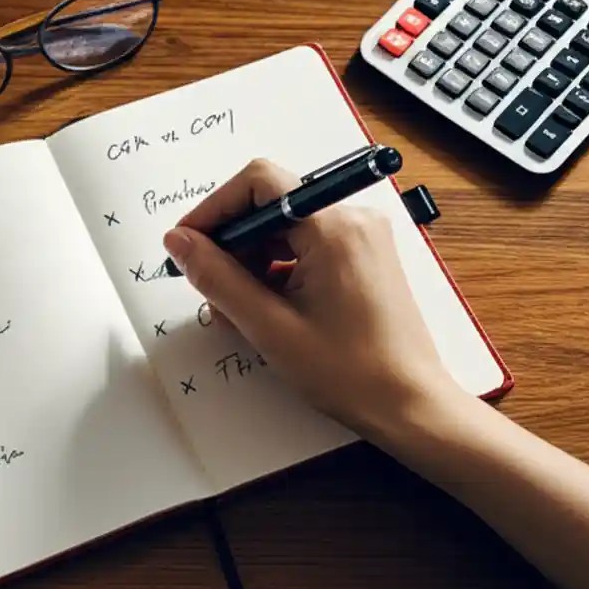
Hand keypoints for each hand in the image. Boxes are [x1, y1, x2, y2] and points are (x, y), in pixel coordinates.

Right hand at [162, 160, 465, 436]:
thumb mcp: (268, 326)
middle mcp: (352, 219)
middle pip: (270, 207)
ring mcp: (361, 237)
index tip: (188, 244)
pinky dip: (278, 271)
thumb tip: (179, 242)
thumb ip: (217, 278)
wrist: (409, 405)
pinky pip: (306, 247)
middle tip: (212, 290)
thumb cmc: (349, 372)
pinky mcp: (363, 256)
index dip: (214, 209)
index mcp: (334, 228)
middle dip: (233, 244)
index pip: (259, 183)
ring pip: (285, 229)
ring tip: (242, 311)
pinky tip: (269, 311)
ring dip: (253, 262)